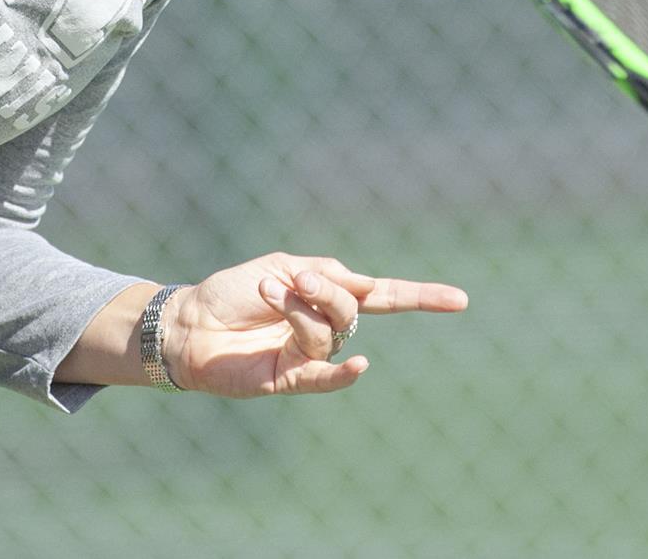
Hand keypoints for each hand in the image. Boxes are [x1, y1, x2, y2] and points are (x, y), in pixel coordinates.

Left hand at [162, 252, 468, 396]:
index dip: (421, 298)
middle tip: (294, 280)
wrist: (187, 322)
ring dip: (299, 308)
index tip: (461, 300)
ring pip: (329, 333)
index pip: (383, 296)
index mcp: (326, 298)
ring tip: (267, 294)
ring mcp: (307, 355)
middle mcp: (323, 327)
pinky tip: (359, 366)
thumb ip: (323, 275)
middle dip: (327, 291)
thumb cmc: (230, 294)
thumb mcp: (280, 267)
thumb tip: (364, 287)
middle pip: (352, 310)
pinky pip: (324, 378)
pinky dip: (342, 374)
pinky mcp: (287, 379)